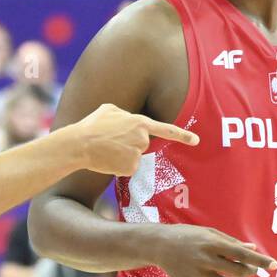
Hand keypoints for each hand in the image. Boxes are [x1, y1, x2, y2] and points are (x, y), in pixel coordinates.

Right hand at [70, 103, 198, 176]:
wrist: (80, 144)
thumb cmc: (91, 125)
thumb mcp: (108, 109)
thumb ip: (124, 114)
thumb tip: (126, 120)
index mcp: (140, 122)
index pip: (166, 130)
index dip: (183, 136)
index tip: (197, 141)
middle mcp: (143, 138)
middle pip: (142, 144)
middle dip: (130, 144)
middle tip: (111, 140)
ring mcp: (137, 154)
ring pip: (134, 157)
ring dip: (123, 155)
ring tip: (106, 149)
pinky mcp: (130, 168)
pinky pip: (127, 168)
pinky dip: (118, 166)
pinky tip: (107, 159)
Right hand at [152, 225, 276, 276]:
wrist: (159, 245)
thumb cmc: (188, 236)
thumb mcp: (210, 233)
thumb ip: (231, 243)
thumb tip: (253, 250)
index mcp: (212, 243)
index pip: (242, 254)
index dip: (260, 261)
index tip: (275, 265)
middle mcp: (206, 259)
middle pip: (238, 271)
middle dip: (250, 271)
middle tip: (251, 269)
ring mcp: (198, 273)